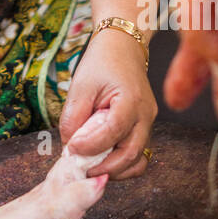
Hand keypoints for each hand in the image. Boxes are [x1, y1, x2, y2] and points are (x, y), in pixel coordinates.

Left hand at [58, 27, 155, 179]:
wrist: (122, 48)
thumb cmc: (102, 63)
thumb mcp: (81, 85)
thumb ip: (73, 117)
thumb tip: (69, 146)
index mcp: (132, 100)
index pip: (114, 131)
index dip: (91, 145)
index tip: (71, 148)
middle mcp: (146, 115)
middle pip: (131, 154)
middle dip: (104, 167)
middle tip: (80, 168)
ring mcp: (148, 123)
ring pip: (137, 160)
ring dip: (114, 169)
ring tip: (91, 166)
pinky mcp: (144, 128)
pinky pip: (137, 154)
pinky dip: (121, 164)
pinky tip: (102, 159)